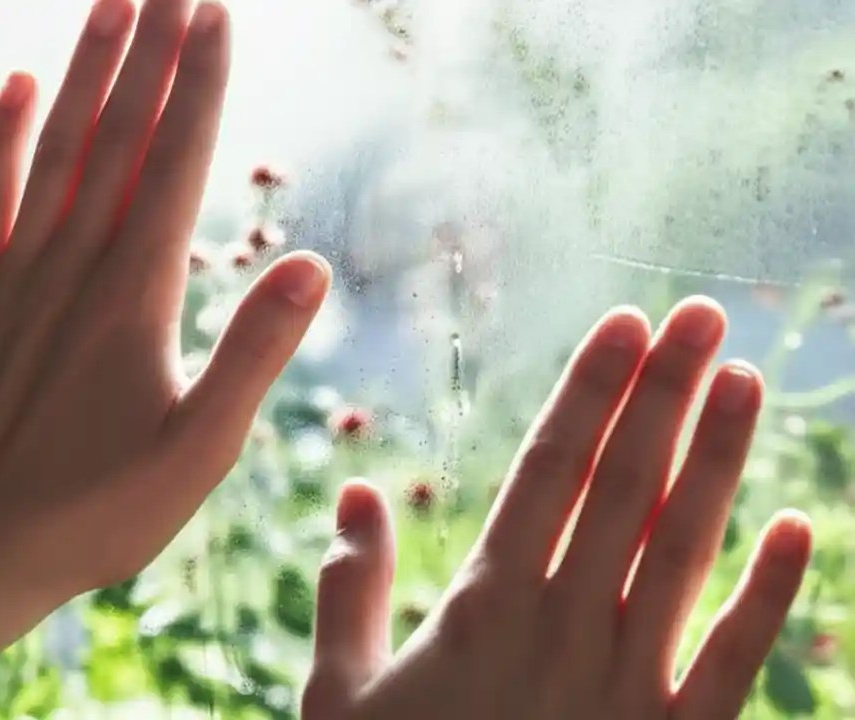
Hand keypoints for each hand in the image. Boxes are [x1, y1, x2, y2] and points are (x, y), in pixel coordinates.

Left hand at [0, 0, 327, 642]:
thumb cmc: (96, 511)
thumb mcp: (199, 452)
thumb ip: (253, 355)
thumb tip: (312, 266)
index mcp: (136, 294)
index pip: (176, 162)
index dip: (199, 84)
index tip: (215, 12)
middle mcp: (74, 266)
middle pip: (119, 135)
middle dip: (152, 51)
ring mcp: (15, 276)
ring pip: (55, 149)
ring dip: (85, 71)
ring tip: (110, 1)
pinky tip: (12, 85)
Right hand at [303, 299, 811, 719]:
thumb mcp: (340, 693)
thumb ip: (348, 588)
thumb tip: (356, 493)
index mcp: (484, 607)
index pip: (550, 472)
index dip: (590, 394)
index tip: (624, 325)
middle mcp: (565, 628)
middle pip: (625, 488)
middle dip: (666, 394)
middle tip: (706, 314)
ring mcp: (627, 685)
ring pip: (683, 549)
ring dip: (720, 461)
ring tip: (749, 381)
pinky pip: (732, 658)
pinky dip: (771, 595)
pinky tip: (799, 528)